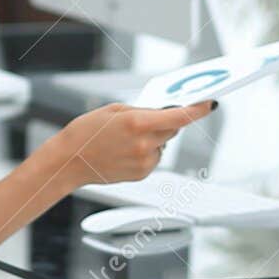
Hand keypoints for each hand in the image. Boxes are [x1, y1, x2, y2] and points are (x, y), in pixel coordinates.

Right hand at [55, 100, 215, 187]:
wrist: (69, 161)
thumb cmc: (87, 132)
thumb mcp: (115, 110)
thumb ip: (143, 110)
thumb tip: (164, 112)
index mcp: (137, 123)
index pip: (178, 116)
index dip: (198, 110)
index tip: (210, 104)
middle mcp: (144, 144)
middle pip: (173, 129)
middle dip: (168, 121)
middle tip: (151, 117)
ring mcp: (143, 162)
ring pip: (164, 144)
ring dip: (155, 138)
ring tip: (127, 138)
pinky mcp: (141, 174)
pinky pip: (154, 158)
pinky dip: (148, 152)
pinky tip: (126, 151)